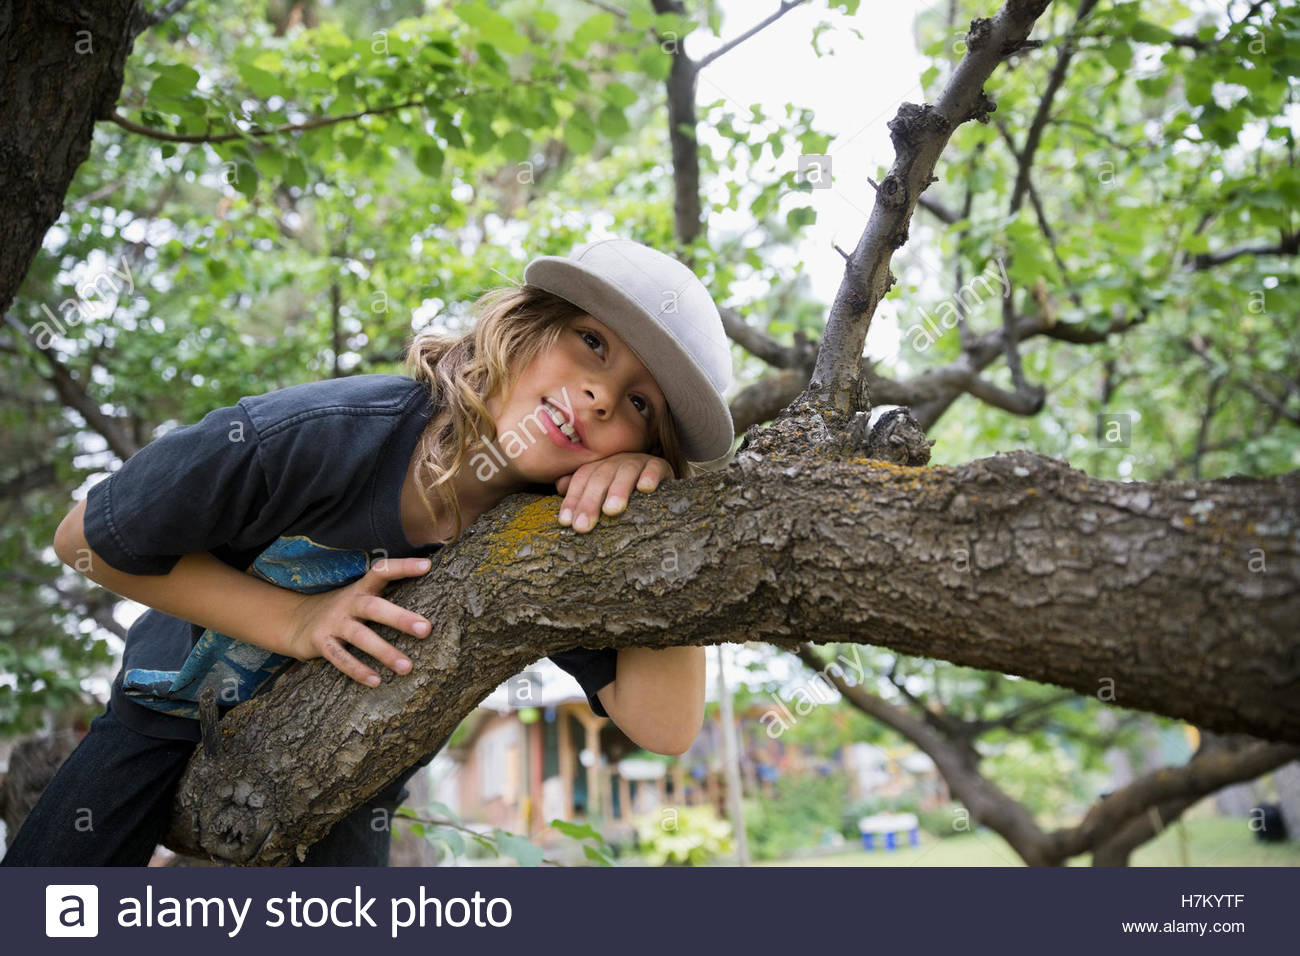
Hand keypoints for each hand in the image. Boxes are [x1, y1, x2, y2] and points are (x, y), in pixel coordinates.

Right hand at [284, 556, 432, 686]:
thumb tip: (426, 603)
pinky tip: (376, 681)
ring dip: (384, 652)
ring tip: (407, 667)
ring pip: (360, 636)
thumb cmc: (342, 610)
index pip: (381, 571)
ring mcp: (333, 623)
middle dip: (400, 618)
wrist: (293, 621)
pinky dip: (358, 670)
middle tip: (427, 629)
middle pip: (374, 607)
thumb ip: (385, 596)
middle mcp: (348, 603)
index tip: (427, 565)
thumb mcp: (359, 597)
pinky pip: (340, 658)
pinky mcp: (320, 643)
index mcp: (360, 589)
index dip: (403, 566)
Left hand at [555, 452, 674, 533]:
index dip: (572, 499)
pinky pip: (654, 468)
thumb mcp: (604, 492)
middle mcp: (616, 461)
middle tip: (583, 526)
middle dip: (590, 502)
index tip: (566, 522)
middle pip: (600, 477)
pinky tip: (646, 489)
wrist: (660, 479)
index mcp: (600, 467)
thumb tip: (559, 486)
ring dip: (618, 490)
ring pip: (626, 472)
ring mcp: (638, 462)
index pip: (582, 479)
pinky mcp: (660, 466)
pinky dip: (650, 476)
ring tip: (611, 510)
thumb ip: (582, 490)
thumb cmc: (626, 491)